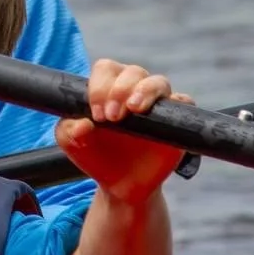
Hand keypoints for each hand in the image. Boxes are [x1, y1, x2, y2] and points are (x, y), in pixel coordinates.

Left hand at [56, 59, 187, 207]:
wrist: (120, 185)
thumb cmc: (95, 155)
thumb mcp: (72, 143)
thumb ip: (69, 130)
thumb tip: (81, 123)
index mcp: (108, 86)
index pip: (106, 70)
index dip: (100, 86)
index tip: (96, 113)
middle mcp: (133, 88)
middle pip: (133, 71)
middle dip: (121, 90)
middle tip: (112, 116)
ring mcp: (156, 103)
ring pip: (159, 82)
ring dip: (146, 91)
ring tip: (134, 109)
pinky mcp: (176, 120)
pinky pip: (184, 102)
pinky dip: (179, 102)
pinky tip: (164, 117)